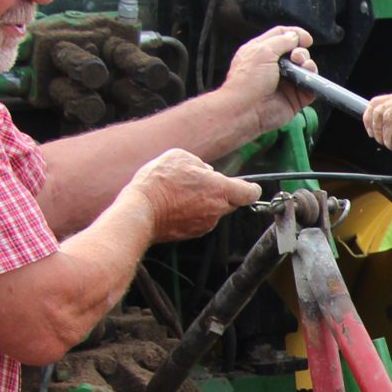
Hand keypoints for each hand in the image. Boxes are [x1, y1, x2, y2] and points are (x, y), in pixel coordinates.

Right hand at [130, 149, 260, 241]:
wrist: (140, 210)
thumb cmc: (159, 182)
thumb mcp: (180, 157)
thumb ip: (200, 164)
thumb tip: (205, 171)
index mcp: (220, 189)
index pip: (249, 192)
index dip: (251, 189)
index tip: (250, 187)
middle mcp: (217, 210)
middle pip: (231, 202)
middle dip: (223, 193)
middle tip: (203, 184)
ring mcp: (206, 224)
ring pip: (214, 211)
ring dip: (205, 203)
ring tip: (182, 193)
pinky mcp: (193, 233)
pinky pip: (201, 220)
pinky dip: (193, 213)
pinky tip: (176, 205)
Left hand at [220, 26, 316, 135]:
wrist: (247, 109)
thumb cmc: (248, 80)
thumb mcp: (262, 50)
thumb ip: (282, 40)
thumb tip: (295, 36)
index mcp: (261, 51)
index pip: (282, 36)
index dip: (295, 34)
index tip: (306, 38)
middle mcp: (274, 66)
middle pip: (296, 51)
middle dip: (301, 51)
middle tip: (296, 57)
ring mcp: (286, 82)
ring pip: (305, 68)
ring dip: (308, 64)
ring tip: (302, 66)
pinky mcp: (295, 98)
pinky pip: (311, 86)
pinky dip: (313, 80)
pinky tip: (308, 77)